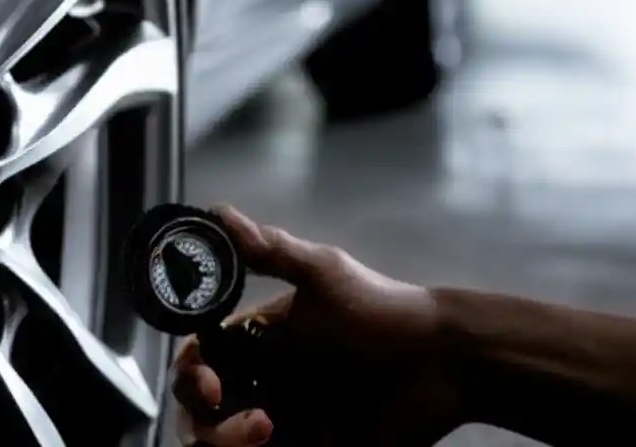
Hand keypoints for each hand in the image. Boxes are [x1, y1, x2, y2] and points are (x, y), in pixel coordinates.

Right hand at [171, 205, 460, 445]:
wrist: (445, 363)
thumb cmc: (384, 311)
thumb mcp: (325, 274)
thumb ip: (270, 249)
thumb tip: (217, 211)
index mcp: (257, 339)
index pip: (198, 359)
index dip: (190, 372)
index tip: (208, 381)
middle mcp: (262, 381)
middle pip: (201, 410)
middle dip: (205, 418)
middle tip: (239, 414)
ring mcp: (283, 420)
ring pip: (222, 442)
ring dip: (227, 441)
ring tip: (267, 431)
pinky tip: (280, 441)